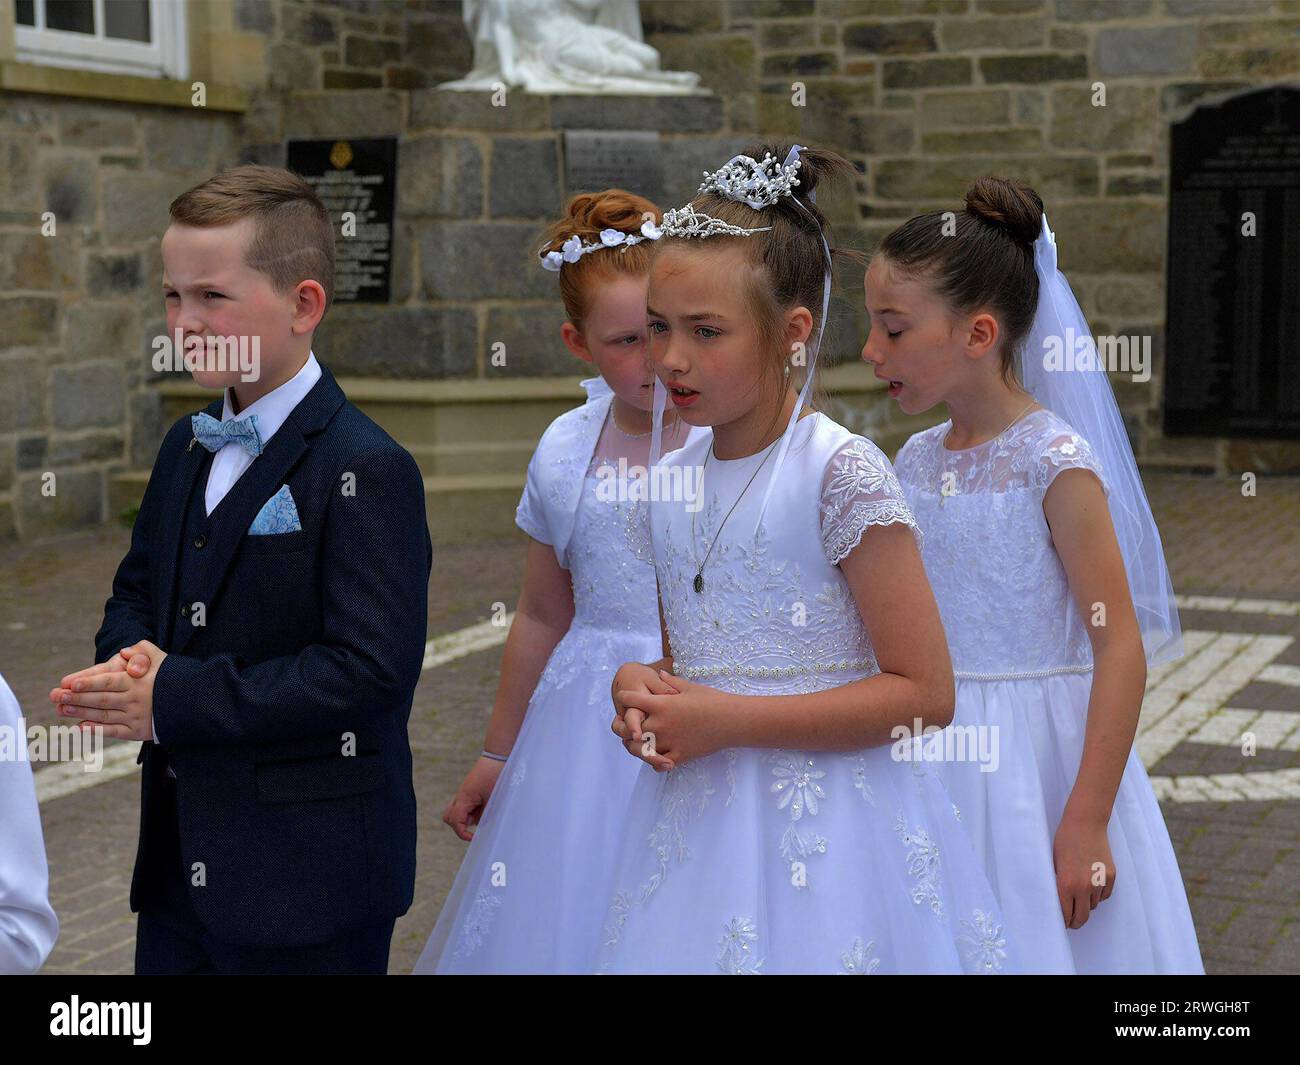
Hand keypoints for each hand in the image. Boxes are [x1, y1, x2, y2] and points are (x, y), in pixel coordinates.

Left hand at [48, 640, 165, 741]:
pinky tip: (80, 727)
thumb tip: (125, 652)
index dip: (89, 682)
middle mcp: (135, 700)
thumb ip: (142, 651)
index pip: (108, 681)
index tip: (69, 684)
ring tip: (61, 709)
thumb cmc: (171, 676)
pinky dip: (95, 730)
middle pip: (100, 699)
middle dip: (76, 698)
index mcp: (138, 682)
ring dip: (80, 713)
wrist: (192, 702)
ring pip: (103, 715)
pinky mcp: (137, 732)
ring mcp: (135, 717)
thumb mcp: (160, 657)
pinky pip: (113, 732)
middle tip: (55, 696)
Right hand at [442, 756, 505, 841]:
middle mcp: (461, 796)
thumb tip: (480, 826)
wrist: (498, 757)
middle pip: (449, 817)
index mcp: (464, 798)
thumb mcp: (493, 799)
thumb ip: (485, 815)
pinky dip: (470, 811)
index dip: (462, 833)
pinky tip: (484, 807)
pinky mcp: (470, 791)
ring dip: (465, 818)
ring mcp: (464, 793)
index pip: (455, 821)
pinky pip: (464, 805)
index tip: (473, 838)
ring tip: (482, 814)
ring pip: (455, 811)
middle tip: (475, 826)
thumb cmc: (496, 776)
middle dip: (459, 826)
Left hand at [614, 669, 727, 768]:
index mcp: (662, 704)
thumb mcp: (690, 687)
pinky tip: (656, 756)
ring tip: (636, 742)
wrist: (733, 720)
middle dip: (622, 726)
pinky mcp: (679, 756)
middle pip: (628, 728)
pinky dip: (654, 761)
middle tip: (622, 724)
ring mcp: (669, 742)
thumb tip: (659, 674)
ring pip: (639, 749)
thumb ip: (670, 682)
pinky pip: (658, 764)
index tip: (625, 697)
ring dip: (634, 746)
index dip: (625, 696)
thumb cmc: (713, 700)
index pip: (631, 699)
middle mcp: (661, 724)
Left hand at [1052, 808, 1115, 928]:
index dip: (1063, 921)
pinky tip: (1091, 885)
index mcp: (1066, 884)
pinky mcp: (1111, 876)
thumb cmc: (1064, 841)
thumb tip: (1060, 902)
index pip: (1066, 914)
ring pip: (1094, 905)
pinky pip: (1104, 895)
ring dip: (1087, 904)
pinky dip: (1098, 895)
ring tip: (1079, 894)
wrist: (1085, 823)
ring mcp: (1099, 882)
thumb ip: (1058, 884)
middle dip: (1075, 922)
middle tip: (1071, 921)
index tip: (1062, 923)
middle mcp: (1084, 887)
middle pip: (1082, 917)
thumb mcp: (1054, 863)